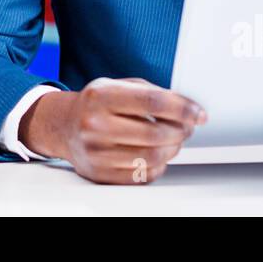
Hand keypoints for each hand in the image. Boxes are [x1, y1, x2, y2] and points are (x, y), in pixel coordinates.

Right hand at [20, 77, 206, 184]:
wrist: (63, 126)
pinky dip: (159, 165)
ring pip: (151, 157)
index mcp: (101, 96)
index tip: (199, 114)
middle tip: (189, 126)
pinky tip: (158, 153)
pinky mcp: (100, 174)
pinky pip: (142, 175)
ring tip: (175, 140)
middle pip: (155, 133)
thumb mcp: (117, 86)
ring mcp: (96, 152)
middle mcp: (95, 124)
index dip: (183, 108)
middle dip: (181, 131)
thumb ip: (150, 92)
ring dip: (173, 149)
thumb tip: (187, 108)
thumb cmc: (95, 104)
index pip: (152, 102)